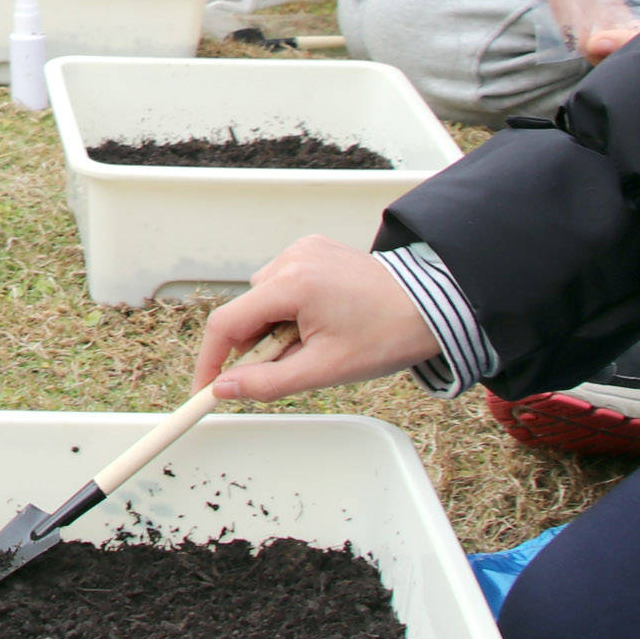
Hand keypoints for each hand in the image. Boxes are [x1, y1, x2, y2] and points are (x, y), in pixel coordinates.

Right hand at [191, 236, 443, 400]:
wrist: (431, 307)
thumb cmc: (387, 335)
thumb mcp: (325, 369)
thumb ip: (268, 383)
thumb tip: (225, 389)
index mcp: (292, 284)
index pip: (227, 323)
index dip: (211, 360)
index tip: (207, 387)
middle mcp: (292, 258)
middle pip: (247, 311)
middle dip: (258, 345)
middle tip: (294, 365)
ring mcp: (303, 249)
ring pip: (265, 299)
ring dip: (275, 326)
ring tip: (316, 341)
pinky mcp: (314, 249)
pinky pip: (284, 283)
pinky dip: (291, 307)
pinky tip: (322, 319)